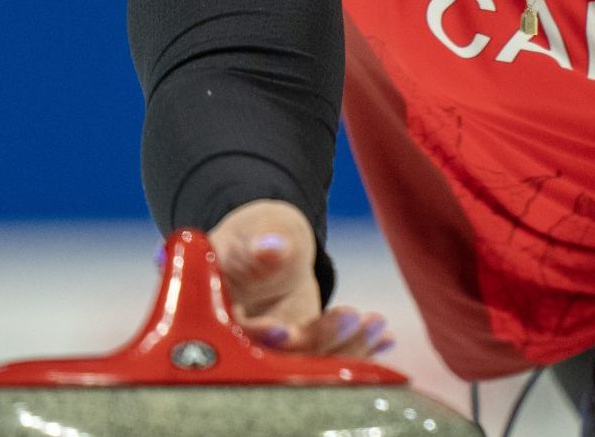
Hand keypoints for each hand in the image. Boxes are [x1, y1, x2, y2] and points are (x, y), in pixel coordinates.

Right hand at [205, 199, 393, 358]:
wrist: (272, 244)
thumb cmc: (256, 232)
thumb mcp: (254, 230)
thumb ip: (258, 242)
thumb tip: (270, 248)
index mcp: (210, 314)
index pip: (228, 336)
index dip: (256, 337)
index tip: (283, 330)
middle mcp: (236, 343)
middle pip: (271, 357)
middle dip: (314, 343)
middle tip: (353, 317)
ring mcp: (268, 355)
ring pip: (304, 364)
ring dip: (343, 348)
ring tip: (376, 322)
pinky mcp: (297, 358)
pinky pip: (325, 360)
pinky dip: (354, 351)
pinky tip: (384, 338)